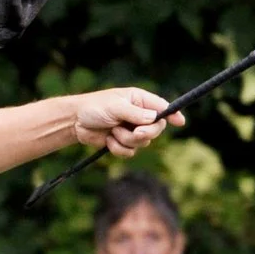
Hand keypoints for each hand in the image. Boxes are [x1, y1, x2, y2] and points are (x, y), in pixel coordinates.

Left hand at [71, 87, 185, 157]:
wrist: (74, 122)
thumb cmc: (94, 108)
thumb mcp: (115, 107)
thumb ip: (134, 113)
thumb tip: (154, 118)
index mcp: (140, 100)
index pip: (163, 107)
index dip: (173, 115)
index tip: (180, 122)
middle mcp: (139, 115)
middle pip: (157, 129)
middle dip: (145, 133)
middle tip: (135, 131)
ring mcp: (132, 129)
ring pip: (143, 142)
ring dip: (127, 140)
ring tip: (113, 131)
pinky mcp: (122, 142)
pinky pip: (130, 152)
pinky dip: (119, 148)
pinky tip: (108, 140)